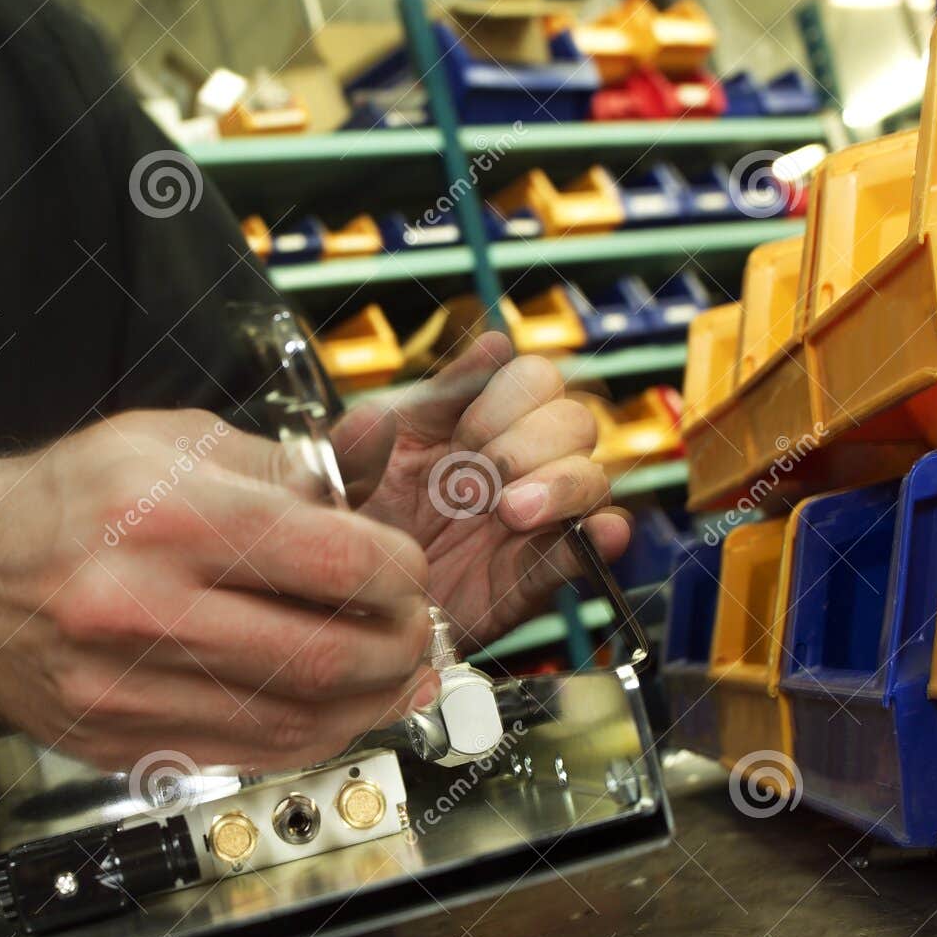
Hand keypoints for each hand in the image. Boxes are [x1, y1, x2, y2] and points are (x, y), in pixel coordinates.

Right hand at [0, 410, 437, 774]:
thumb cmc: (68, 500)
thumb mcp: (167, 440)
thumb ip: (279, 467)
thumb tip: (372, 482)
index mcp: (166, 514)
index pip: (330, 558)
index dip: (397, 572)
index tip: (410, 570)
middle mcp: (145, 607)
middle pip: (323, 653)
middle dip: (399, 646)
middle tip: (419, 631)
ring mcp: (129, 687)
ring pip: (294, 719)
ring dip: (370, 705)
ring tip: (400, 678)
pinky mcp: (123, 741)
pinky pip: (248, 753)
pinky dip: (312, 736)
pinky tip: (341, 712)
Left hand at [331, 333, 629, 651]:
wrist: (336, 593)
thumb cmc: (346, 511)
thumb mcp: (371, 440)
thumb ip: (434, 393)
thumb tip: (496, 343)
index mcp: (474, 422)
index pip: (533, 379)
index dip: (508, 397)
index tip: (463, 432)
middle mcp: (512, 464)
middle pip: (573, 420)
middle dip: (528, 441)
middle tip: (477, 478)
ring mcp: (530, 518)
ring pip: (590, 478)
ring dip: (558, 486)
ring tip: (509, 512)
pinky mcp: (534, 574)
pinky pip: (589, 549)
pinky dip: (601, 538)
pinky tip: (597, 533)